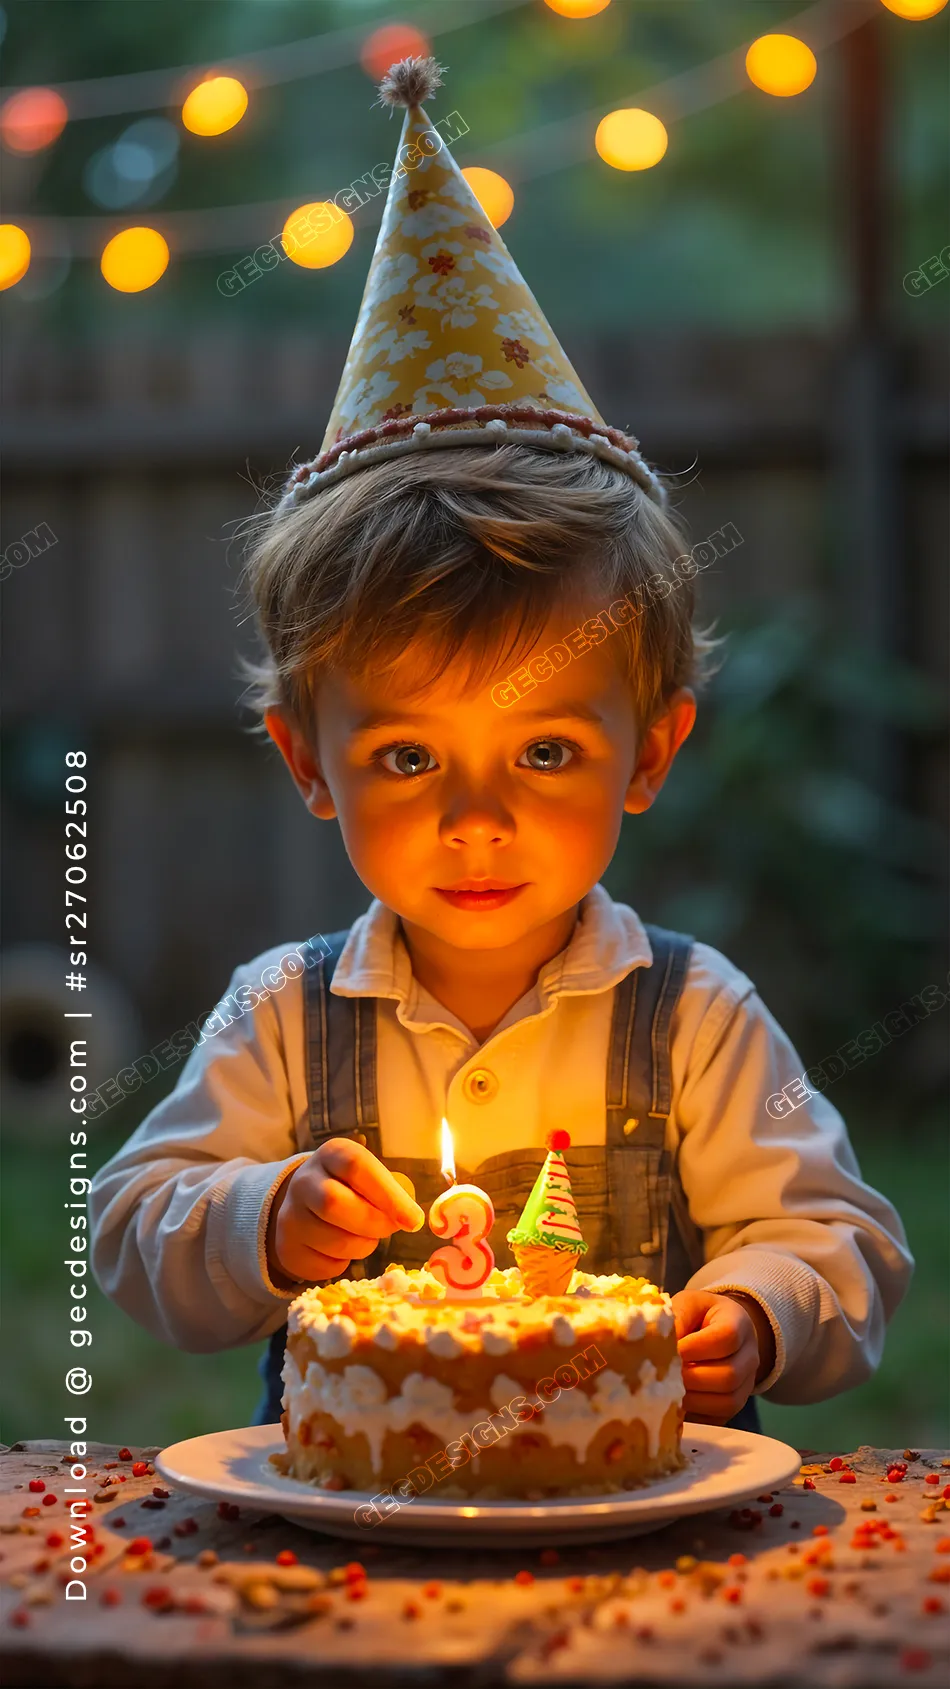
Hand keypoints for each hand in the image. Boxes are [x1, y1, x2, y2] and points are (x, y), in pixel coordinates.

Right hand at [266, 1139, 424, 1286]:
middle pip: (334, 1203)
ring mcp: (290, 1216)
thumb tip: (410, 1218)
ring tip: (366, 1237)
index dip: (388, 1194)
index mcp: (330, 1154)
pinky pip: (326, 1266)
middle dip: (373, 1223)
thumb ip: (389, 1191)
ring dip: (363, 1246)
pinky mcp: (287, 1249)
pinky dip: (345, 1263)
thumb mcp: (367, 1177)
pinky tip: (343, 1248)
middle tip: (391, 1229)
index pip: (356, 1166)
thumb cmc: (350, 1188)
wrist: (305, 1204)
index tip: (413, 1219)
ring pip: (334, 1241)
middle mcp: (303, 1181)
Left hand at [671, 1289, 773, 1424]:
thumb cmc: (698, 1315)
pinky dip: (696, 1415)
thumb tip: (659, 1343)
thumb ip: (676, 1318)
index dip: (695, 1347)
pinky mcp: (736, 1406)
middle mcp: (750, 1356)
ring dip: (693, 1399)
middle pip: (729, 1375)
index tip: (669, 1350)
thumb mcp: (687, 1304)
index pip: (726, 1337)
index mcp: (739, 1322)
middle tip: (663, 1376)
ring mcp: (747, 1384)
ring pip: (727, 1401)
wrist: (719, 1329)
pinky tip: (675, 1404)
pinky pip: (719, 1418)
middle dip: (690, 1378)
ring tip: (667, 1390)